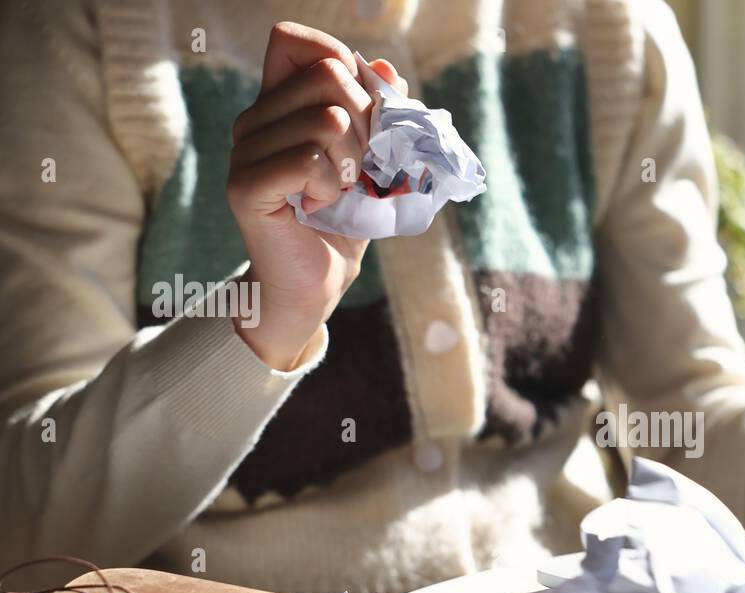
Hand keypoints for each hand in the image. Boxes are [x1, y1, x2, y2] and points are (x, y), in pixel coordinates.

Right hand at [226, 22, 406, 369]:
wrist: (317, 284)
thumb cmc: (343, 223)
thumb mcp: (370, 160)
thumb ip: (377, 113)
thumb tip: (386, 68)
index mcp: (279, 104)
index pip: (293, 41)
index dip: (337, 59)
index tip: (362, 110)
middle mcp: (254, 119)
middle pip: (327, 75)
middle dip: (365, 122)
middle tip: (358, 168)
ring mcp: (244, 151)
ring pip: (325, 120)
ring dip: (352, 163)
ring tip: (338, 191)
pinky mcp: (244, 186)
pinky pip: (308, 159)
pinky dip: (331, 186)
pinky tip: (319, 206)